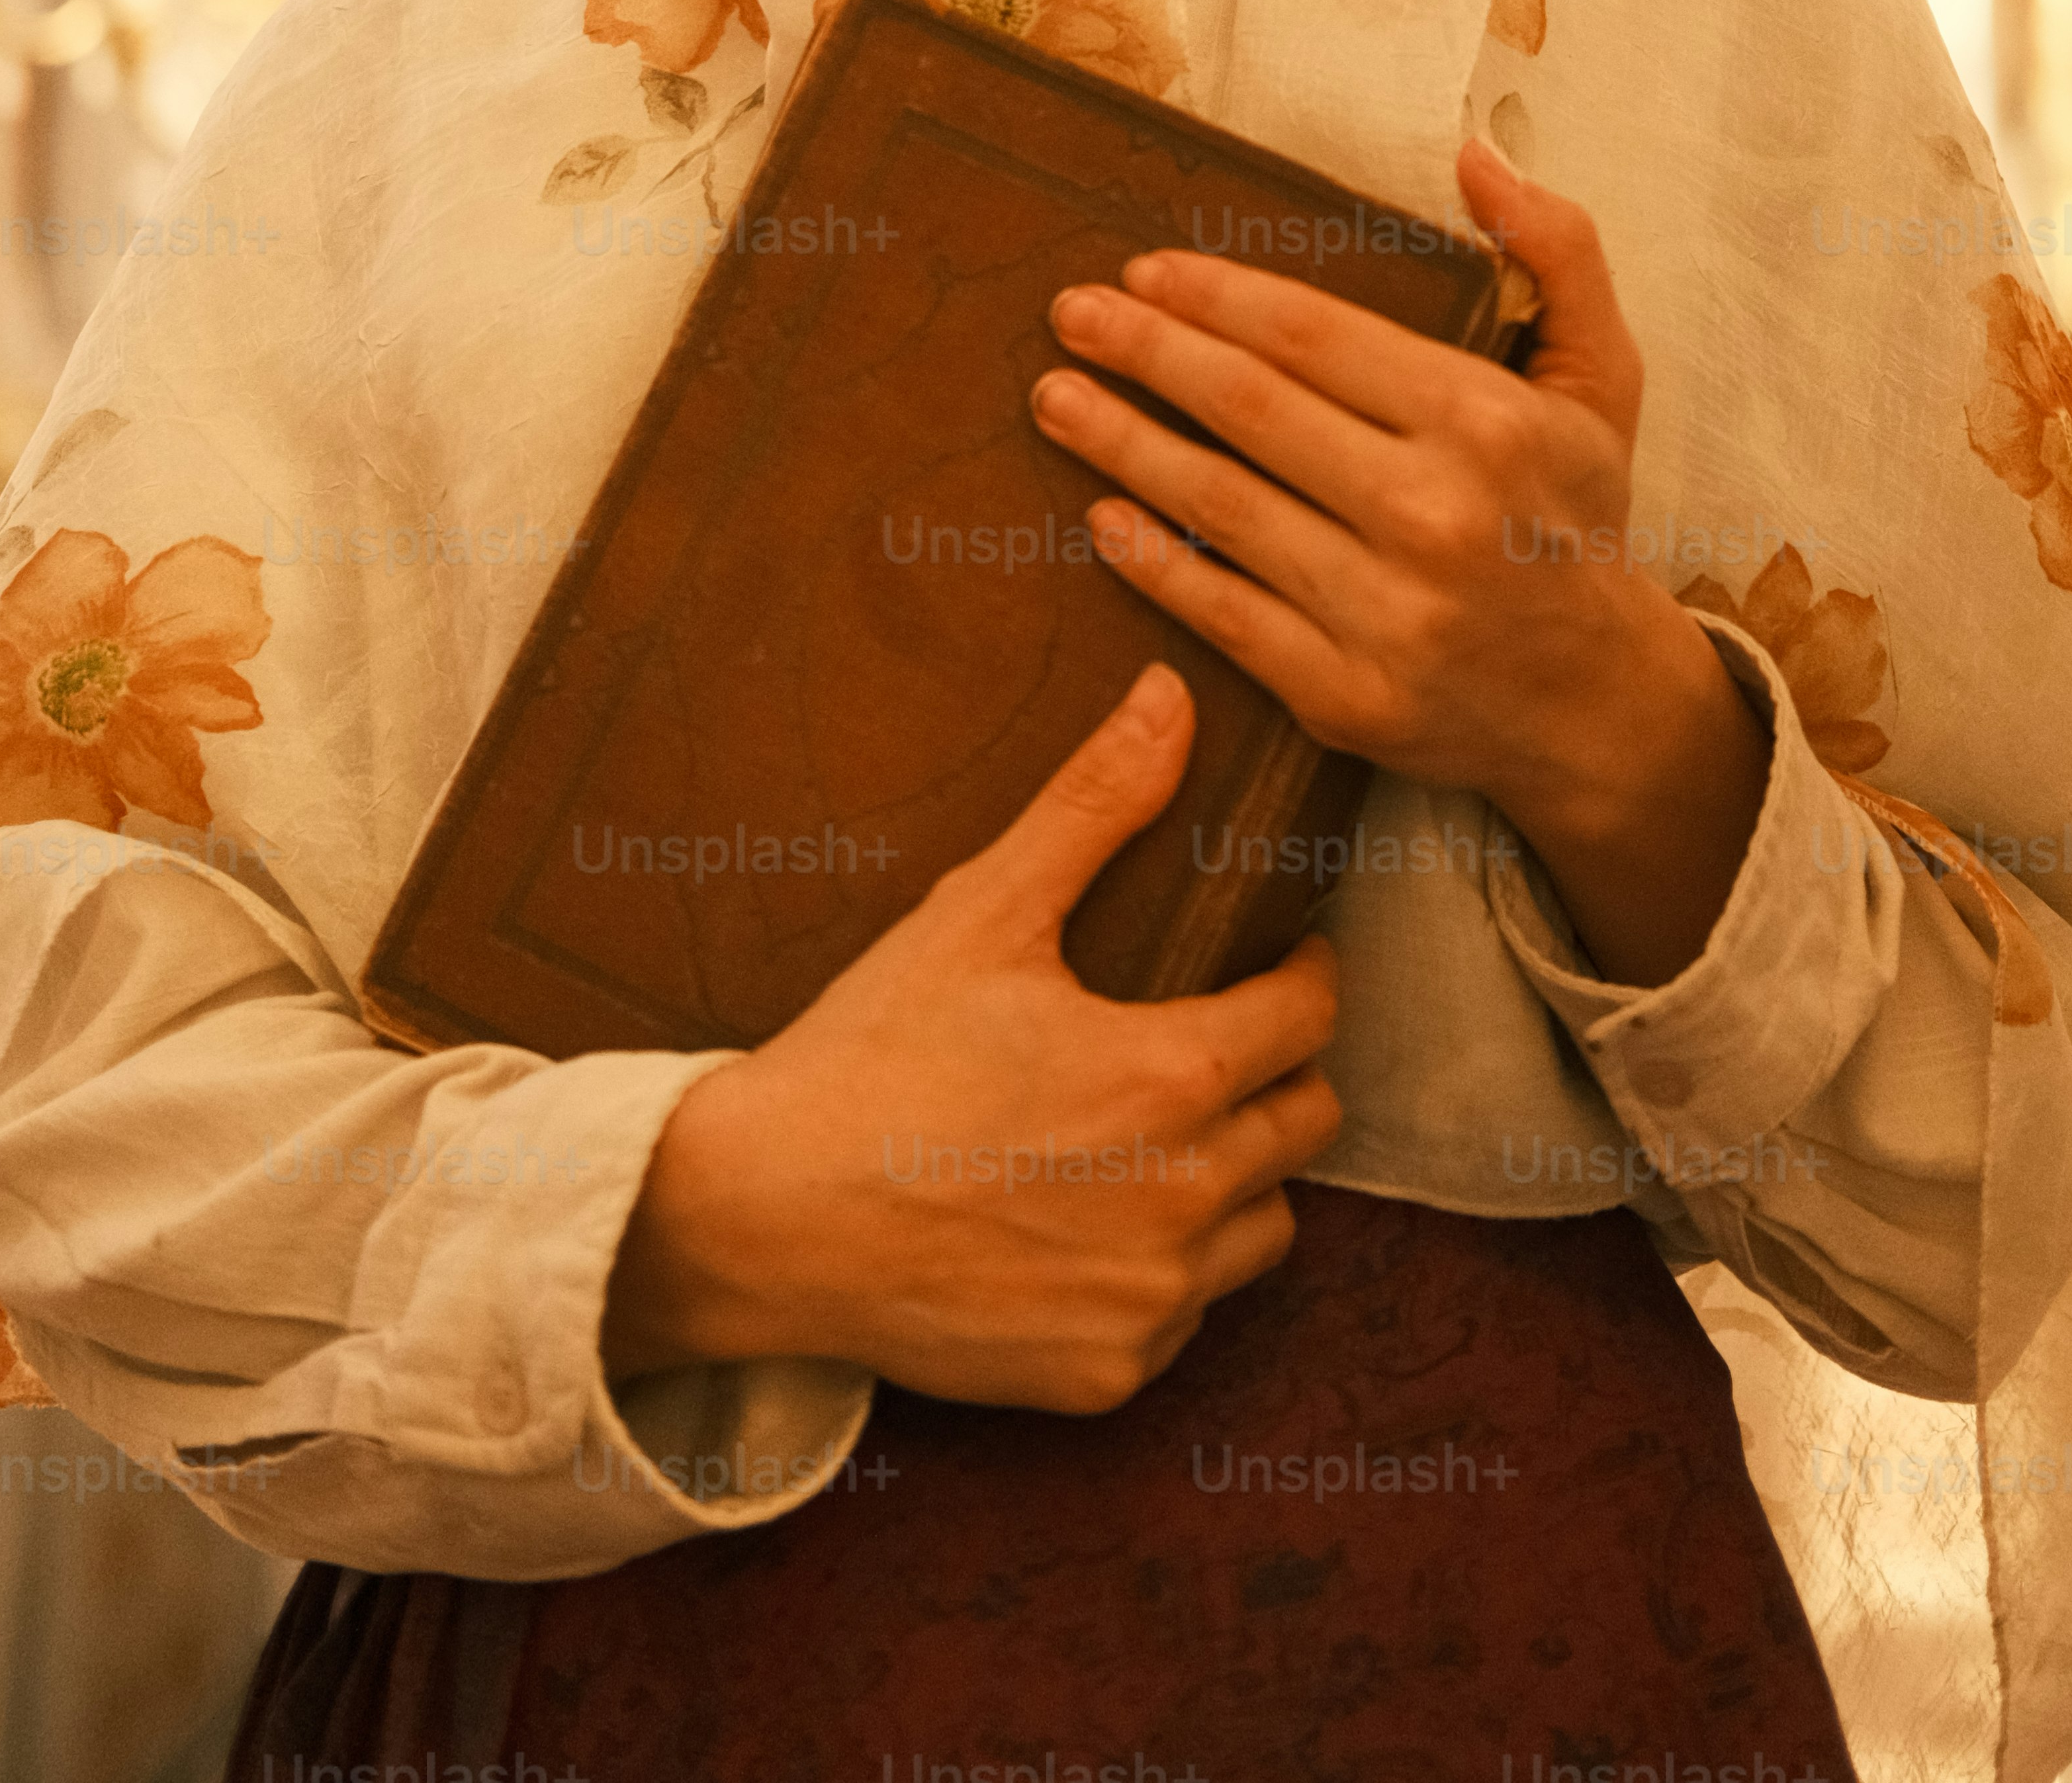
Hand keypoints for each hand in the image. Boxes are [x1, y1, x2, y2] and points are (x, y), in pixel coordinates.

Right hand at [603, 664, 1342, 1408]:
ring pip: (1266, 1229)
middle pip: (1307, 1124)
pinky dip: (1166, 1271)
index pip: (1308, 1017)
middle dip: (1276, 1072)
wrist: (763, 1218)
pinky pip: (1190, 1316)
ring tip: (1165, 1134)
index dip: (1302, 976)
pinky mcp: (1105, 1374)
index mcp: (1168, 1076)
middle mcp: (1182, 1198)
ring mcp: (1149, 1299)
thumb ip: (1094, 804)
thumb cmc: (873, 1055)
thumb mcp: (981, 912)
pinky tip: (1099, 1222)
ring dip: (1238, 1178)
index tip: (1278, 961)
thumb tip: (1171, 697)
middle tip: (1215, 1040)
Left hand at [1030, 143, 1769, 988]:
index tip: (1143, 271)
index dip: (1215, 296)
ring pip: (1220, 505)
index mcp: (1483, 421)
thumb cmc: (1578, 517)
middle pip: (1249, 408)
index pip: (1312, 335)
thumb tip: (1473, 155)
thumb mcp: (1600, 375)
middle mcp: (1432, 513)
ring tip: (1056, 399)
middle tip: (1072, 315)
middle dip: (1145, 350)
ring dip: (1121, 443)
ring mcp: (1386, 613)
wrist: (1602, 703)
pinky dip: (1152, 561)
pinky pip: (1223, 614)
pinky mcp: (1346, 695)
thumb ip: (1556, 250)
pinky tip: (1101, 514)